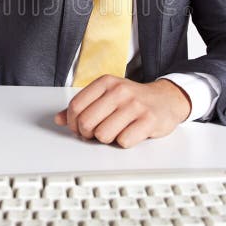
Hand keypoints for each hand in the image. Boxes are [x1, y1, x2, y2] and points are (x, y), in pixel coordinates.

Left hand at [54, 75, 190, 147]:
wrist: (166, 99)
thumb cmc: (133, 99)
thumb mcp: (107, 95)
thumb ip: (83, 106)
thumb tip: (59, 119)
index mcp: (106, 82)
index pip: (76, 106)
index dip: (73, 123)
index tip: (78, 128)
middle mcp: (119, 91)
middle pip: (87, 122)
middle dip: (87, 133)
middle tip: (96, 133)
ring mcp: (135, 105)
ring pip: (103, 135)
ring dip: (107, 139)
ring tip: (115, 131)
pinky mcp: (149, 120)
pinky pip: (123, 142)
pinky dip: (124, 143)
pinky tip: (130, 133)